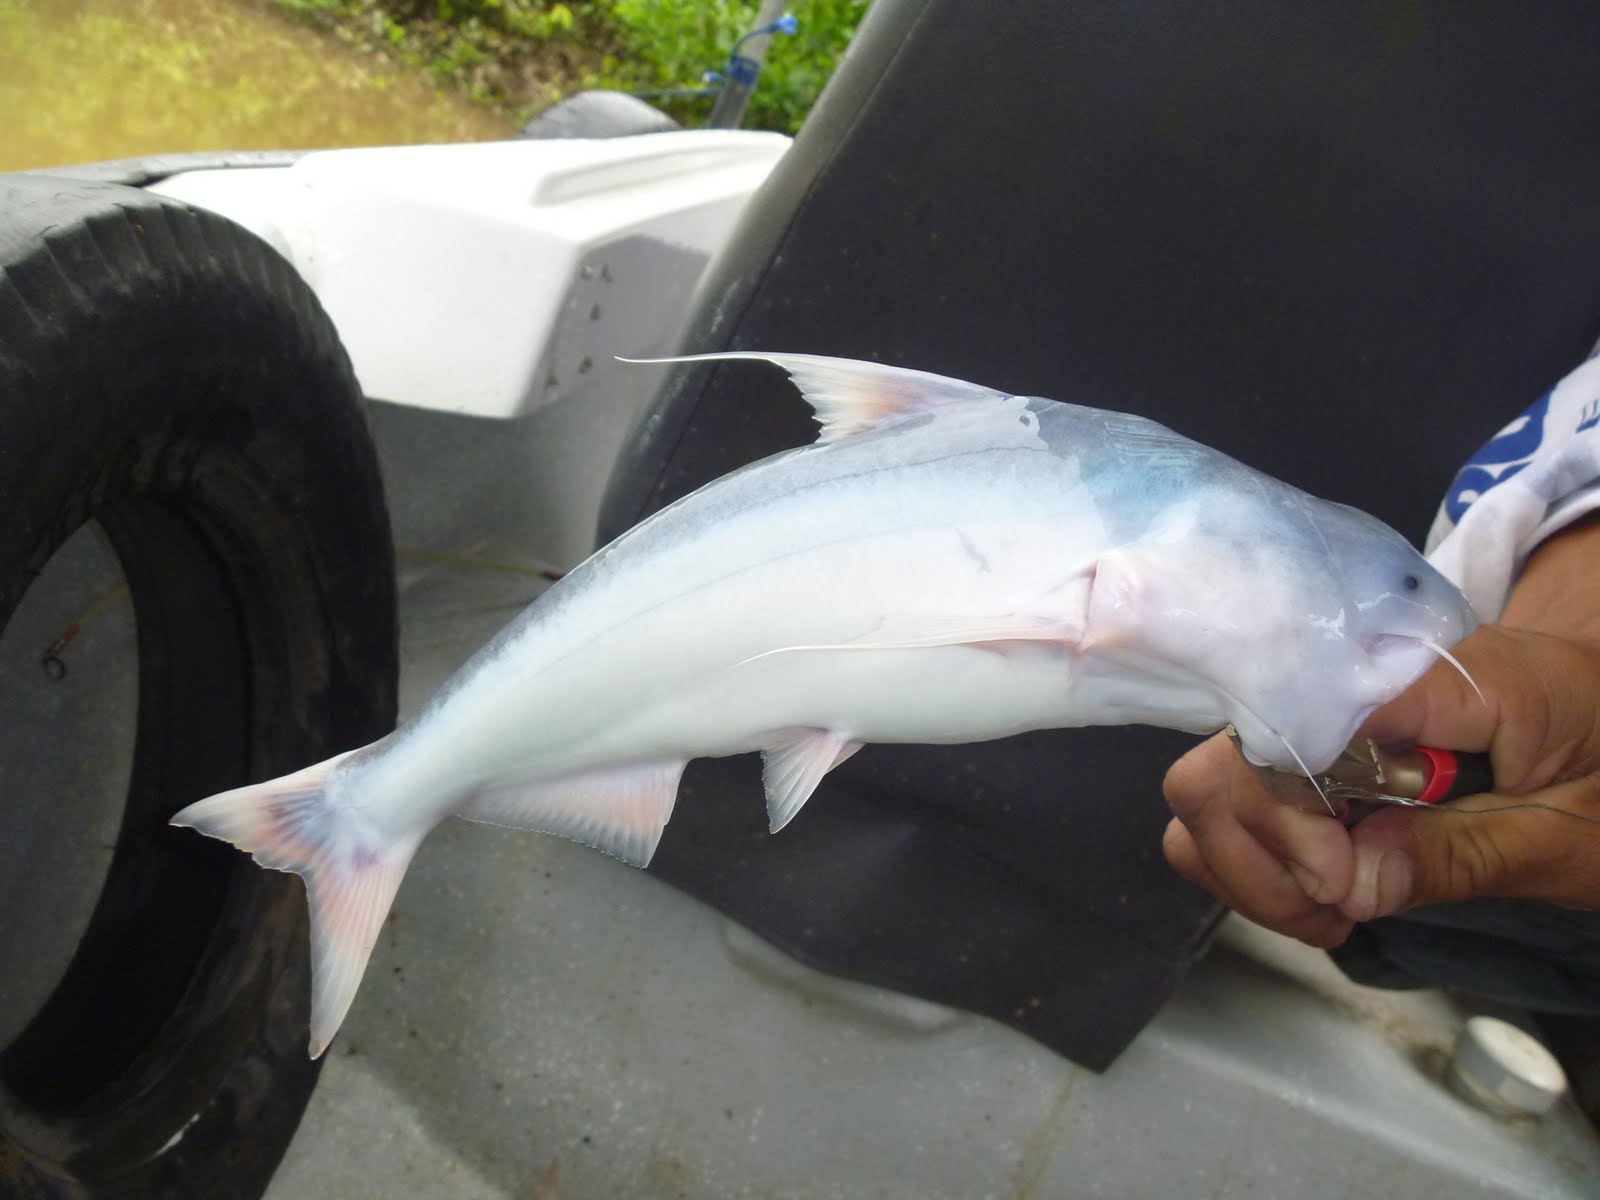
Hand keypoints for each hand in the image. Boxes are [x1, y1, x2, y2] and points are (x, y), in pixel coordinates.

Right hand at [1162, 516, 1599, 945]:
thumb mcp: (1575, 832)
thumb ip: (1465, 853)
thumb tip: (1351, 886)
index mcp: (1437, 678)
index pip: (1298, 725)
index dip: (1294, 815)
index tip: (1339, 886)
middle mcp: (1350, 680)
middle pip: (1226, 761)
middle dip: (1260, 857)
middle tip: (1336, 908)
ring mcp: (1318, 712)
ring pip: (1207, 785)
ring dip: (1246, 867)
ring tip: (1326, 910)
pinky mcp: (1303, 743)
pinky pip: (1230, 798)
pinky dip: (1248, 858)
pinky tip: (1316, 889)